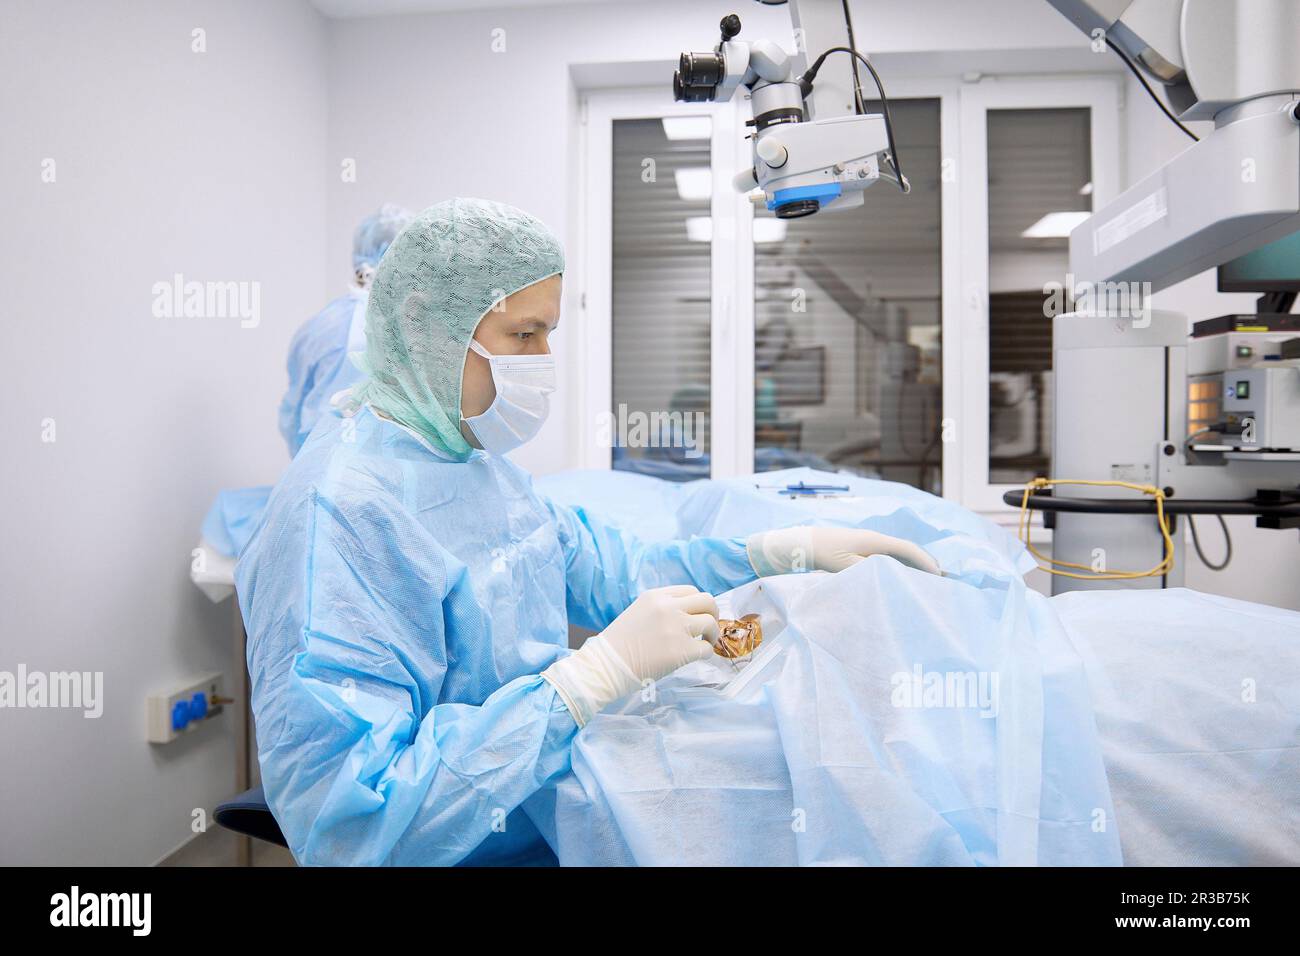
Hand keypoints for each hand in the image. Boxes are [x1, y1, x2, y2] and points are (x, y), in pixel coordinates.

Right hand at [541, 585, 718, 726]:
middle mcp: (668, 608)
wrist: (606, 665)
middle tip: (708, 627)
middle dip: (712, 613)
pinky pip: (706, 649)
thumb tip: (689, 614)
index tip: (698, 615)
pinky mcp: (681, 652)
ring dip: (711, 634)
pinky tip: (697, 656)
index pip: (692, 591)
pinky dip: (706, 652)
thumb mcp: (639, 611)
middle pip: (707, 601)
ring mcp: (676, 629)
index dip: (699, 604)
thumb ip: (663, 608)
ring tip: (704, 642)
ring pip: (710, 623)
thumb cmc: (619, 643)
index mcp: (656, 596)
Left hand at [746, 526, 940, 576]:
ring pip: (899, 554)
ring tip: (928, 581)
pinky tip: (904, 578)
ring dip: (914, 566)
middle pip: (907, 550)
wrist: (801, 544)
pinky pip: (889, 557)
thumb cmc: (822, 553)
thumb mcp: (844, 566)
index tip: (939, 576)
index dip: (925, 562)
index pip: (907, 549)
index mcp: (874, 541)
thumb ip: (867, 571)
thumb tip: (891, 577)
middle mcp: (875, 539)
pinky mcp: (863, 549)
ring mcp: (869, 543)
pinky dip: (901, 566)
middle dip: (925, 564)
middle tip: (941, 582)